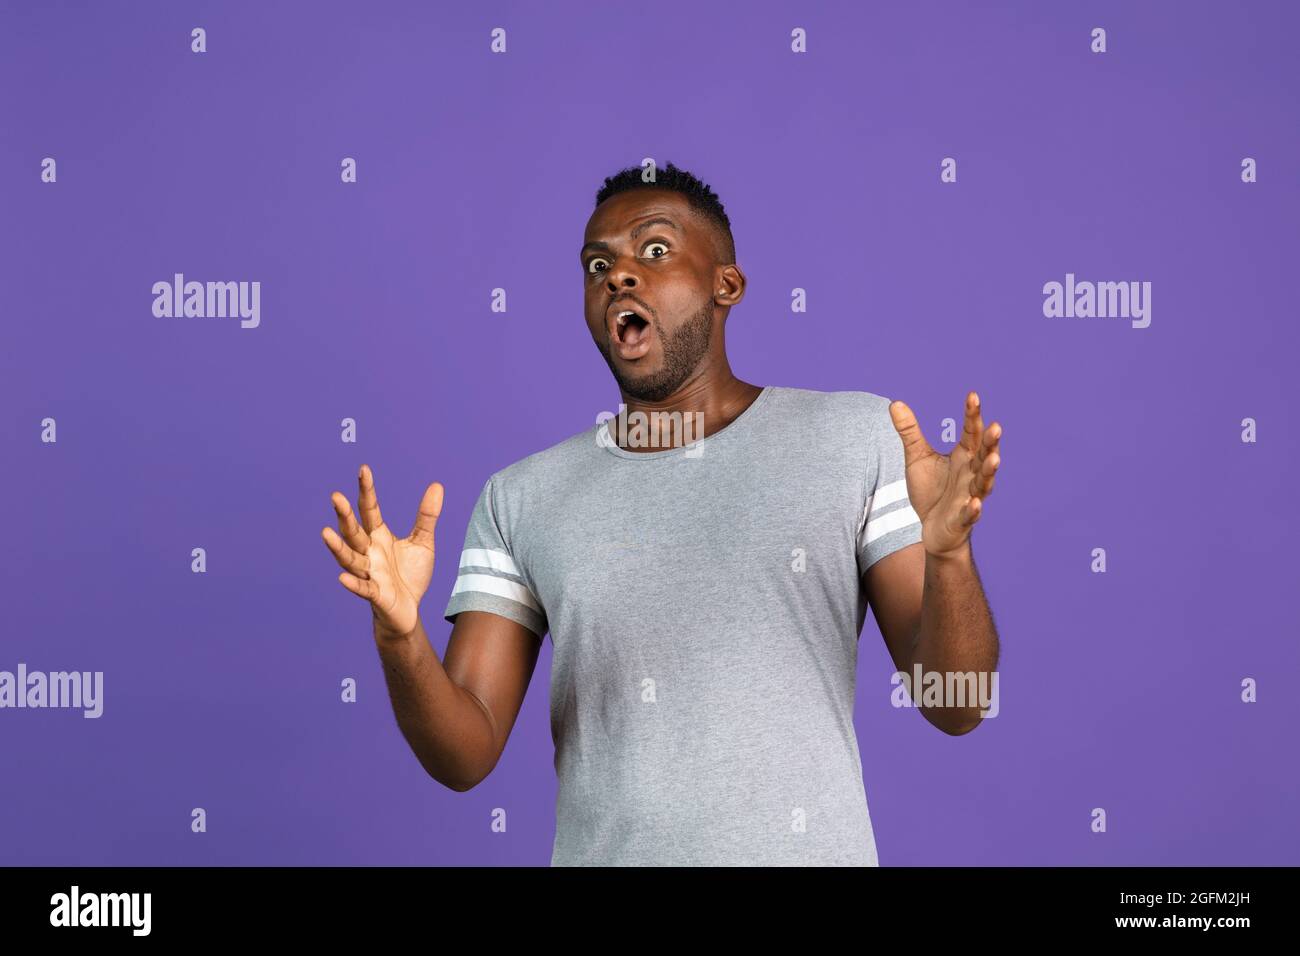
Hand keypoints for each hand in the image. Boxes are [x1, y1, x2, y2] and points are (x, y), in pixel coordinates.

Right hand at [321, 464, 444, 638]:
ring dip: (338, 547)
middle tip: (336, 496)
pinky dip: (353, 583)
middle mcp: (369, 552)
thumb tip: (437, 485)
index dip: (366, 490)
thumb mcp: (423, 542)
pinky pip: (362, 588)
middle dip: (345, 515)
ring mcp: (369, 573)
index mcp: (379, 536)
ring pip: (350, 558)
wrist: (409, 610)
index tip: (364, 469)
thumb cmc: (410, 575)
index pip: (370, 509)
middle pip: (354, 531)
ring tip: (326, 533)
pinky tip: (342, 578)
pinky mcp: (375, 594)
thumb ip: (427, 516)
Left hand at [888, 391, 1001, 558]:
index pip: (971, 433)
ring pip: (983, 483)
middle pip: (984, 456)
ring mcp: (969, 497)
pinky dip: (974, 510)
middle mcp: (971, 475)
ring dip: (989, 472)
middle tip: (996, 426)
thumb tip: (894, 403)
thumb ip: (909, 432)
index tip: (973, 395)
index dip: (972, 415)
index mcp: (963, 457)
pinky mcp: (962, 519)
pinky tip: (975, 503)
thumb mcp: (917, 458)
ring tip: (994, 459)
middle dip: (991, 442)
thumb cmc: (931, 491)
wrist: (932, 529)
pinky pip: (970, 515)